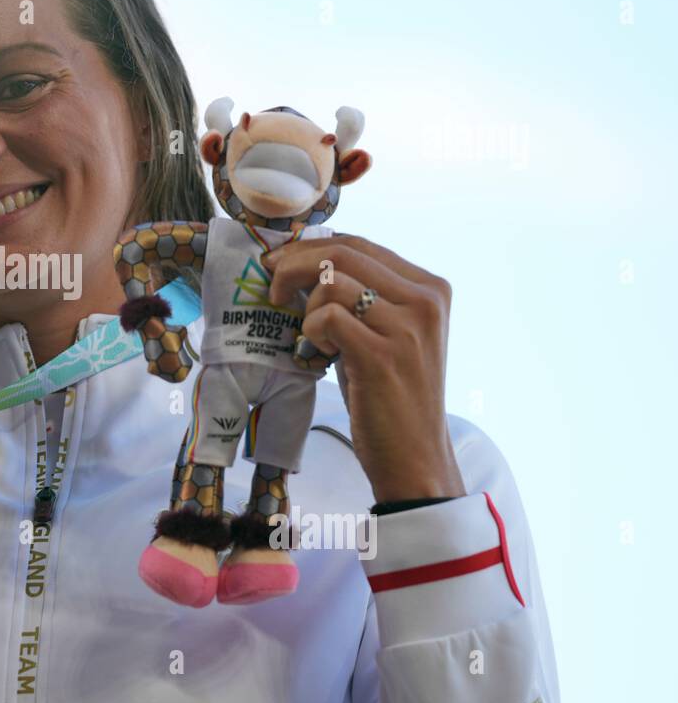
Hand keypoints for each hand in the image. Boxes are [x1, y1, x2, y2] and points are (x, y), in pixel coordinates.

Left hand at [261, 235, 465, 502]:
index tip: (280, 263)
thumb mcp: (388, 333)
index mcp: (431, 288)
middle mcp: (425, 300)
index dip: (310, 247)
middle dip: (293, 264)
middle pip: (341, 253)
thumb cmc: (392, 396)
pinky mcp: (382, 354)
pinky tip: (321, 353)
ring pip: (330, 281)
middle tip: (271, 286)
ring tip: (313, 337)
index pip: (359, 245)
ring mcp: (407, 327)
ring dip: (306, 307)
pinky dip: (311, 331)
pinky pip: (326, 317)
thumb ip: (363, 296)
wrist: (415, 457)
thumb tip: (305, 265)